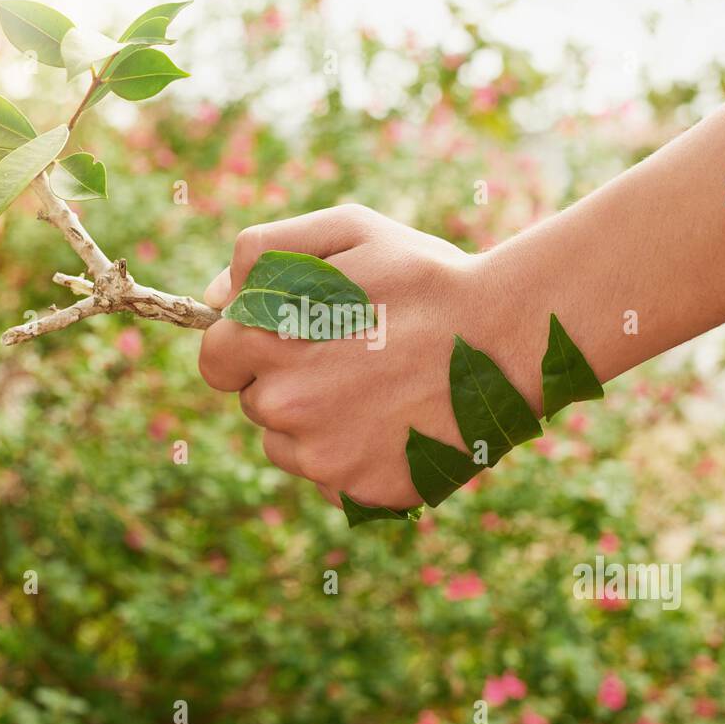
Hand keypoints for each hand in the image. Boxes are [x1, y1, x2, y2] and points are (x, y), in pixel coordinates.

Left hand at [198, 205, 543, 509]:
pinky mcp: (363, 492)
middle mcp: (285, 406)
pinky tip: (398, 422)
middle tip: (352, 355)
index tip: (290, 336)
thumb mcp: (348, 231)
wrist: (509, 336)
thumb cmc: (426, 278)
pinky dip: (354, 457)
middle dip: (287, 379)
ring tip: (379, 388)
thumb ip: (264, 253)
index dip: (249, 344)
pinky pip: (332, 479)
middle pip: (255, 403)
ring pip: (288, 446)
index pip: (216, 359)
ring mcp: (324, 457)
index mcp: (266, 341)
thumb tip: (217, 297)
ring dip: (316, 424)